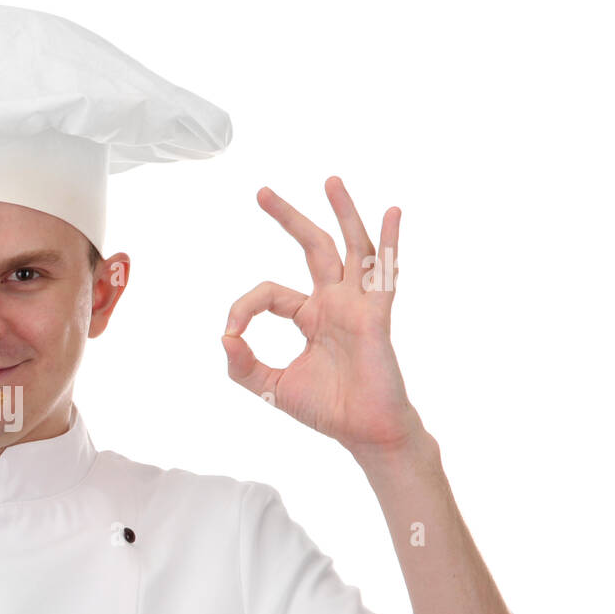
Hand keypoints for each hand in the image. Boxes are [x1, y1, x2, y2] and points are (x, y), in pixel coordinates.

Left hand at [221, 176, 424, 457]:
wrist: (364, 433)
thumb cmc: (327, 409)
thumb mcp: (270, 388)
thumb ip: (243, 365)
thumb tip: (223, 338)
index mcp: (309, 316)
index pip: (269, 293)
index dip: (244, 307)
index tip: (231, 332)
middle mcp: (334, 303)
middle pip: (312, 247)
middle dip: (288, 218)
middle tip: (261, 192)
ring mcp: (357, 305)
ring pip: (349, 247)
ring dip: (341, 212)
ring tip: (329, 180)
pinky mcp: (376, 317)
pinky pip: (384, 273)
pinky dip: (388, 242)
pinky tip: (391, 212)